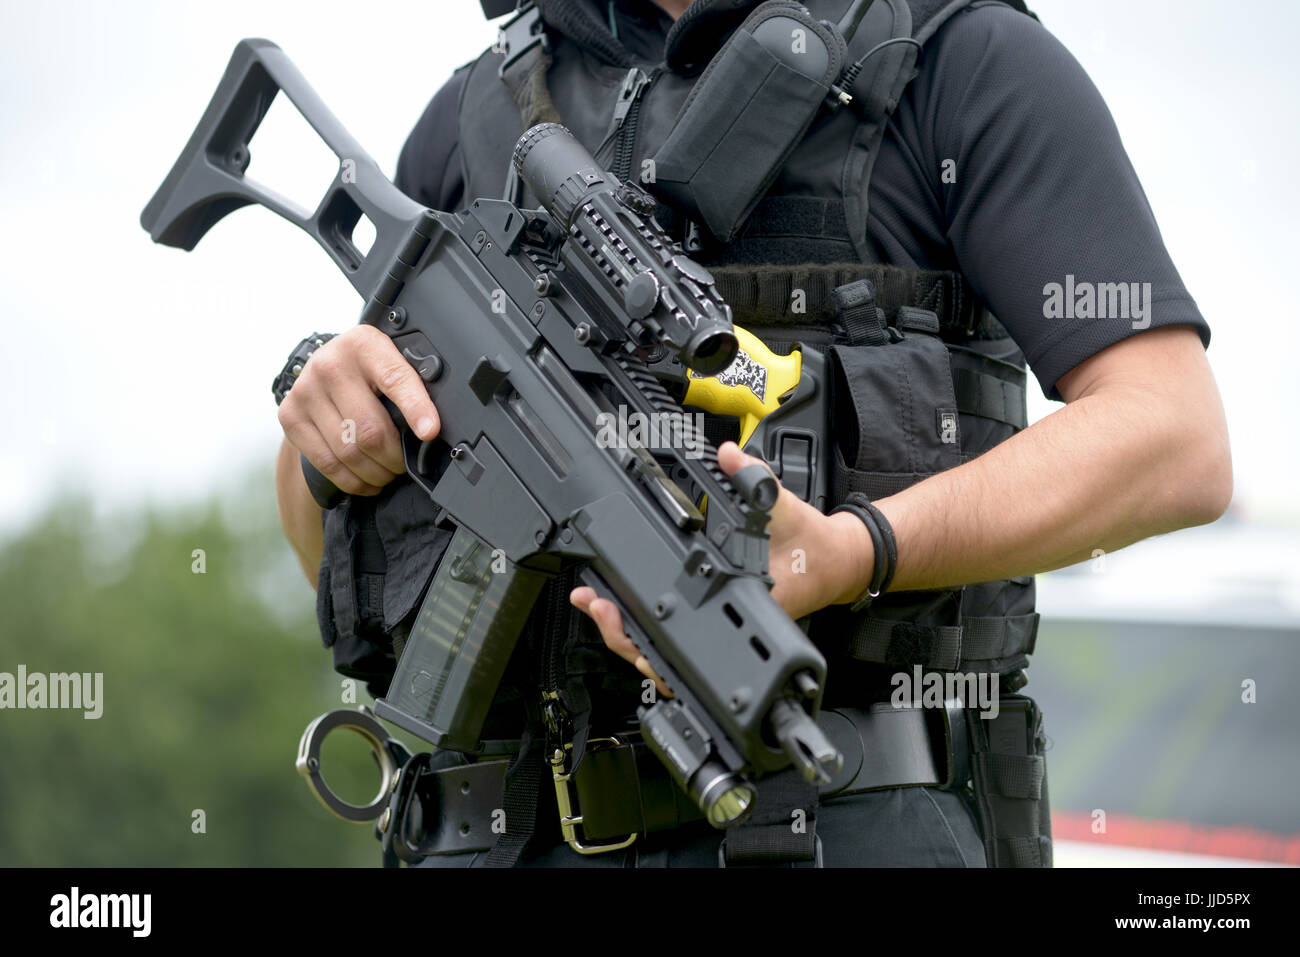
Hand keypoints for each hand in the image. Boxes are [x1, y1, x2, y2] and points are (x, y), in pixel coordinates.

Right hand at [276, 326, 440, 494]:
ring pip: (349, 452)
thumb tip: (433, 429)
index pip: (395, 379)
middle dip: (395, 457)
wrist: (325, 364)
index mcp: (364, 344)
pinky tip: (368, 481)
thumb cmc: (370, 368)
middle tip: (405, 464)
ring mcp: (305, 391)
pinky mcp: (290, 415)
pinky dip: (353, 481)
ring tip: (388, 472)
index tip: (430, 433)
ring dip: (376, 473)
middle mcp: (330, 364)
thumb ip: (412, 385)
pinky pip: (327, 463)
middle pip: (370, 430)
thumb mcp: (392, 360)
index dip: (416, 409)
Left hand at [570, 441, 874, 693]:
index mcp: (745, 605)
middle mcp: (729, 627)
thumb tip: (732, 456)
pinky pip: (676, 643)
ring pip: (666, 656)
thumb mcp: (786, 507)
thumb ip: (756, 479)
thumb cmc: (812, 546)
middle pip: (664, 657)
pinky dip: (646, 633)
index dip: (644, 630)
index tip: (616, 608)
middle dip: (623, 635)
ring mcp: (722, 633)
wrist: (834, 563)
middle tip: (596, 605)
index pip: (688, 636)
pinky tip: (624, 614)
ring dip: (629, 636)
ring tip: (598, 608)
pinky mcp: (718, 626)